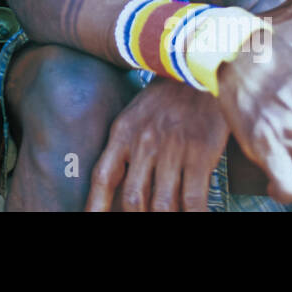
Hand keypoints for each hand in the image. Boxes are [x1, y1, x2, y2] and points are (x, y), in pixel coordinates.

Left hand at [87, 78, 227, 211]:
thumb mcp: (135, 116)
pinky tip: (195, 217)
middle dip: (136, 217)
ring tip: (166, 221)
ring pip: (162, 204)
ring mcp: (172, 149)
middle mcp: (144, 142)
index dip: (96, 205)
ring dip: (163, 218)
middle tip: (140, 221)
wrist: (199, 71)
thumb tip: (121, 185)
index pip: (103, 176)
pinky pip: (193, 198)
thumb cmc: (167, 98)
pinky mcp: (200, 153)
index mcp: (123, 132)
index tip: (91, 220)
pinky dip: (193, 215)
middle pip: (132, 198)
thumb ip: (125, 148)